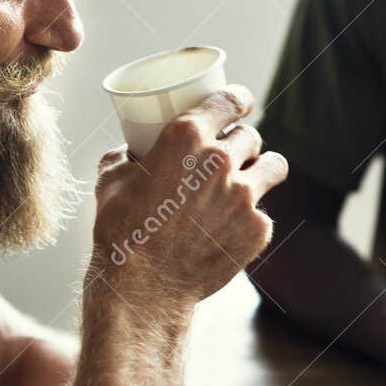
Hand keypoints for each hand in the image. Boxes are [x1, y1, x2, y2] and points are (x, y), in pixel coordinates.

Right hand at [91, 86, 287, 305]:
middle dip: (241, 143)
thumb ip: (123, 157)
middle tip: (231, 156)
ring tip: (251, 181)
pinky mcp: (257, 229)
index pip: (230, 100)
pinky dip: (251, 218)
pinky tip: (234, 227)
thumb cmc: (121, 231)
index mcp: (187, 136)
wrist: (143, 286)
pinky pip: (263, 213)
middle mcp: (220, 160)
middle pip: (250, 136)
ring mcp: (244, 195)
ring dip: (262, 170)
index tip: (239, 104)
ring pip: (273, 166)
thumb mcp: (111, 181)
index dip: (238, 99)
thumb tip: (127, 152)